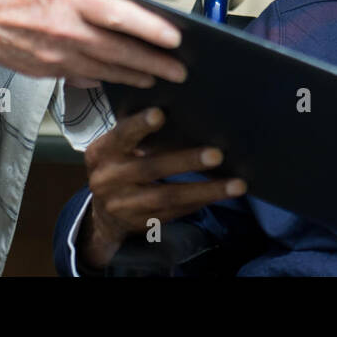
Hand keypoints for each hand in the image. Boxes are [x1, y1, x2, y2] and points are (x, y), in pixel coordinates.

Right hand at [0, 0, 184, 86]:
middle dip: (154, 63)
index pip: (121, 16)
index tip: (176, 39)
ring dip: (135, 76)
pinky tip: (122, 80)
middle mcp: (64, 29)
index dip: (152, 30)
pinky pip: (82, 77)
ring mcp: (54, 55)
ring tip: (158, 79)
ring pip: (105, 70)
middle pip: (119, 50)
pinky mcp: (44, 71)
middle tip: (179, 71)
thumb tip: (116, 1)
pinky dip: (105, 79)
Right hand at [79, 107, 246, 269]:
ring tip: (236, 184)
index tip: (160, 114)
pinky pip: (176, 211)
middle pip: (151, 168)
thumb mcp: (116, 148)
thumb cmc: (117, 164)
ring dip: (205, 190)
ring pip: (169, 197)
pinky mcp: (142, 223)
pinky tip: (221, 194)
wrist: (101, 214)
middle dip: (186, 161)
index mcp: (102, 152)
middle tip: (216, 154)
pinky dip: (201, 201)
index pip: (121, 136)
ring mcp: (125, 205)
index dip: (139, 125)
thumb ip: (137, 134)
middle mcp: (109, 179)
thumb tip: (183, 116)